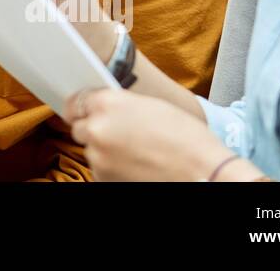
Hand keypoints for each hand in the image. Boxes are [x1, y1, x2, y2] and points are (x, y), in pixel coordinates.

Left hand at [65, 88, 253, 180]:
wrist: (203, 171)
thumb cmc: (185, 137)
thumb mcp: (150, 105)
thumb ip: (119, 104)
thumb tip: (103, 107)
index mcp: (107, 103)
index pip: (76, 101)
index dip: (82, 107)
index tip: (84, 112)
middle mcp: (97, 128)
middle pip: (79, 127)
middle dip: (94, 130)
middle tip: (117, 134)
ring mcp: (98, 156)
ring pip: (91, 150)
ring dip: (104, 150)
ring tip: (135, 152)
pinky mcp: (103, 177)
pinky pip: (100, 169)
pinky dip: (112, 167)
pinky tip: (135, 165)